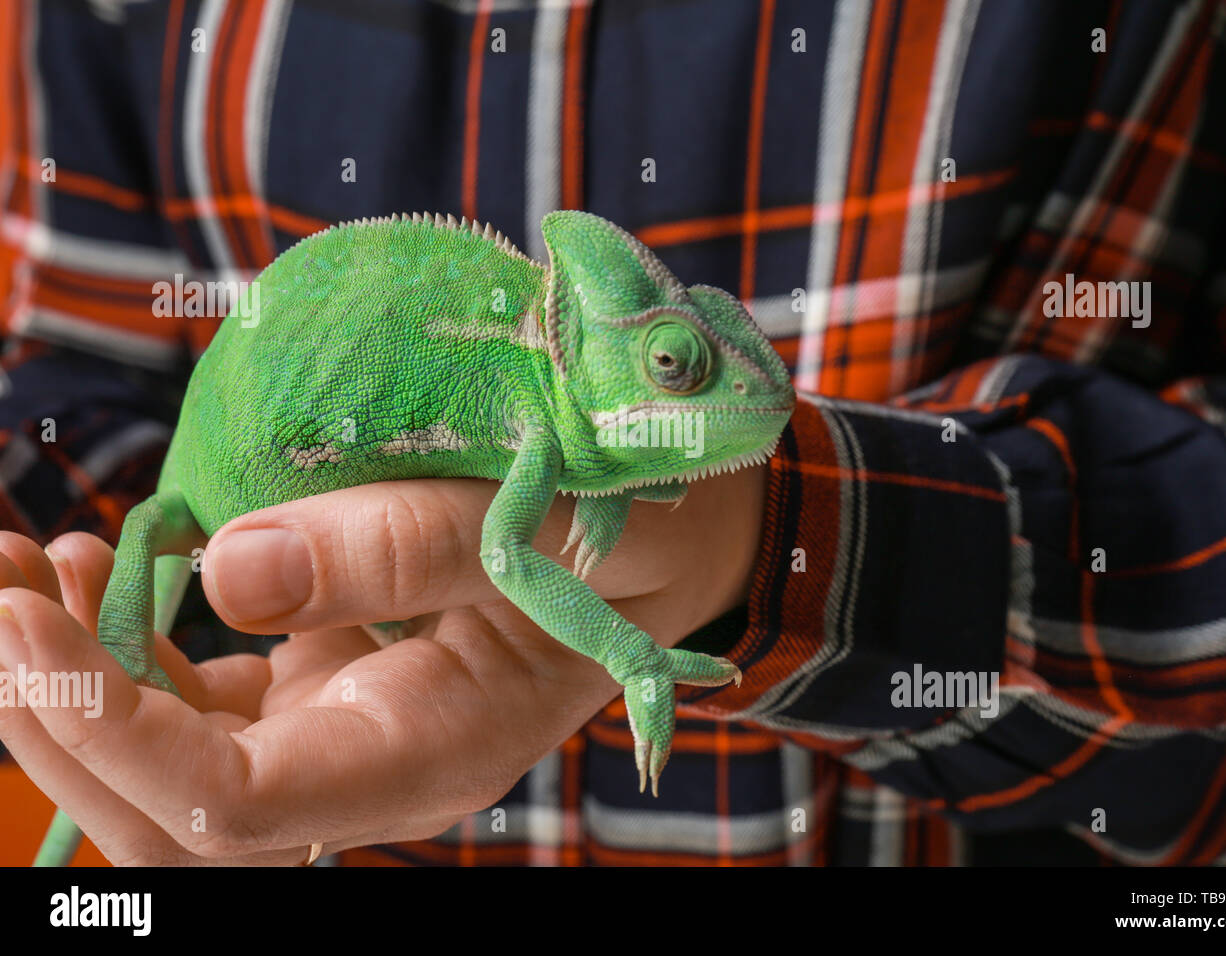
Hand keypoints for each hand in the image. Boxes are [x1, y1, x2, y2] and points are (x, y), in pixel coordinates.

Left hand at [0, 466, 765, 863]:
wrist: (664, 546)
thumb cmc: (631, 526)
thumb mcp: (543, 517)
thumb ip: (406, 546)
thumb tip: (222, 570)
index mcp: (433, 751)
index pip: (236, 808)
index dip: (119, 736)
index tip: (31, 628)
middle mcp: (372, 766)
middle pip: (172, 819)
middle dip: (55, 726)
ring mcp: (341, 731)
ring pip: (168, 769)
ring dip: (66, 687)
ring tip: (13, 568)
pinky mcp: (323, 684)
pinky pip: (199, 706)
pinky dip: (122, 647)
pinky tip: (91, 563)